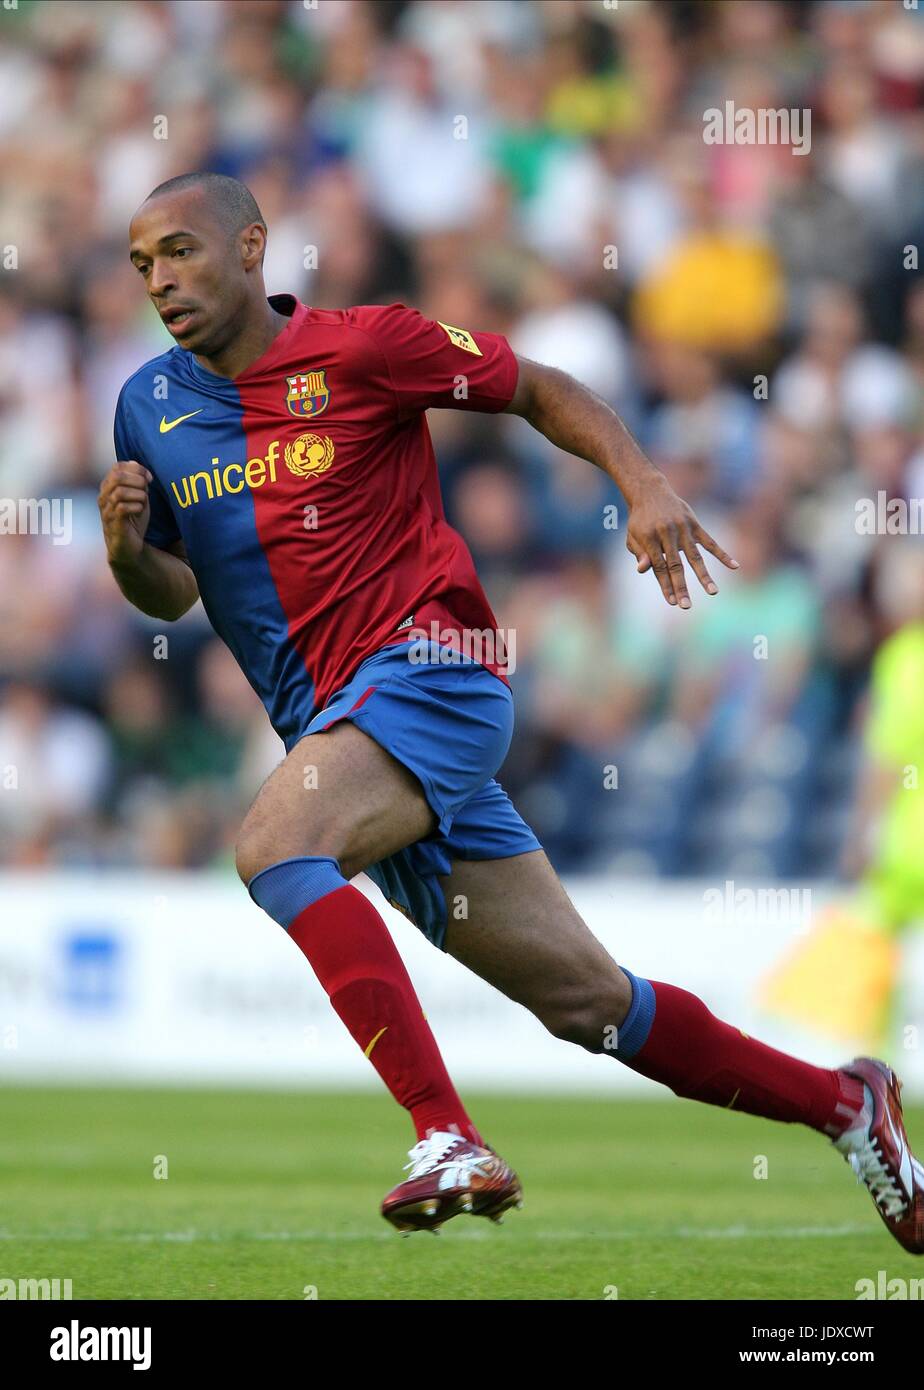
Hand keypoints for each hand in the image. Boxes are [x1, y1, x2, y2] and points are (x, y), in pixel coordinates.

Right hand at [98, 460, 152, 565]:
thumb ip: (138, 481)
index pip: (118, 467)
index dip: (136, 469)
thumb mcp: (138, 497)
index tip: (149, 478)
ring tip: (143, 502)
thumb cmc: (133, 519)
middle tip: (147, 489)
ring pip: (120, 492)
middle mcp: (103, 497)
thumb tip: (136, 464)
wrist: (129, 545)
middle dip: (137, 480)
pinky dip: (136, 507)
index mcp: (108, 487)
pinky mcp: (113, 524)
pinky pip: (122, 508)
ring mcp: (106, 510)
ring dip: (138, 495)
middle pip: (117, 476)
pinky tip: (140, 510)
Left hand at [626, 476, 737, 607]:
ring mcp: (683, 529)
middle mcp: (667, 534)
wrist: (650, 492)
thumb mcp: (633, 536)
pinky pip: (710, 542)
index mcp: (650, 538)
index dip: (665, 585)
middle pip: (676, 565)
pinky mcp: (694, 524)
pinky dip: (722, 554)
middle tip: (686, 606)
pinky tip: (735, 566)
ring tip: (713, 592)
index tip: (671, 602)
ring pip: (695, 556)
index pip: (659, 567)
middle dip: (681, 587)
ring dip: (704, 575)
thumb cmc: (640, 520)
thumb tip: (643, 570)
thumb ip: (639, 553)